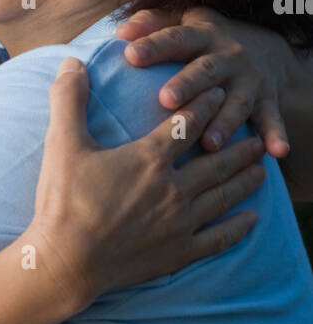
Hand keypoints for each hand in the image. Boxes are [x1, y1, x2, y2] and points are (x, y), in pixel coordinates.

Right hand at [30, 58, 263, 305]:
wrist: (66, 262)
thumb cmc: (64, 202)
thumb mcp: (62, 144)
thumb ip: (69, 99)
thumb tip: (72, 62)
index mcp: (149, 158)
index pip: (187, 124)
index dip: (205, 105)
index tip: (219, 93)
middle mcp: (173, 188)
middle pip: (216, 161)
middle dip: (238, 145)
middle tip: (256, 137)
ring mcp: (180, 222)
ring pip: (223, 195)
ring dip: (244, 180)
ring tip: (261, 169)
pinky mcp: (178, 252)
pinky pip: (218, 239)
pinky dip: (238, 228)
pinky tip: (252, 220)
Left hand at [117, 6, 289, 157]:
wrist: (265, 47)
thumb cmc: (204, 41)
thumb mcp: (184, 22)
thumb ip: (153, 23)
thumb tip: (122, 31)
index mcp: (201, 36)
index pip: (175, 39)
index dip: (154, 46)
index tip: (131, 54)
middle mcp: (227, 56)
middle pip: (205, 70)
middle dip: (188, 85)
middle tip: (166, 99)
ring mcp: (249, 80)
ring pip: (236, 101)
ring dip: (225, 122)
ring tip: (209, 143)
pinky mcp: (268, 100)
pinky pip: (271, 119)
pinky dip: (276, 135)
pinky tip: (277, 151)